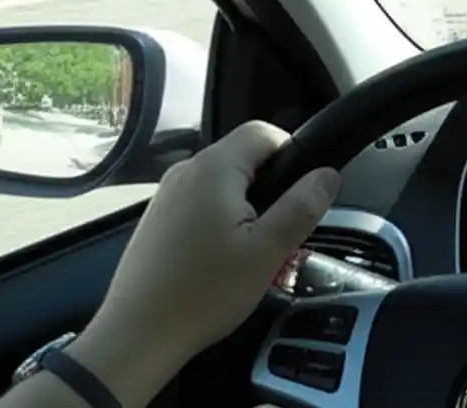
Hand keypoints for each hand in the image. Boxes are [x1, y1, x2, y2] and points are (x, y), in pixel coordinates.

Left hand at [67, 121, 340, 405]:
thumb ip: (302, 207)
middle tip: (282, 237)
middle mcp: (186, 171)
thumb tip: (327, 174)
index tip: (303, 195)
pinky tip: (222, 264)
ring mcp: (167, 195)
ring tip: (255, 257)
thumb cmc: (206, 291)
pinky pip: (201, 206)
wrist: (138, 334)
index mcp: (214, 168)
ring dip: (248, 212)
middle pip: (244, 160)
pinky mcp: (157, 219)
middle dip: (272, 191)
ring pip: (224, 186)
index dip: (292, 154)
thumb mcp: (268, 251)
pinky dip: (221, 224)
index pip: (264, 132)